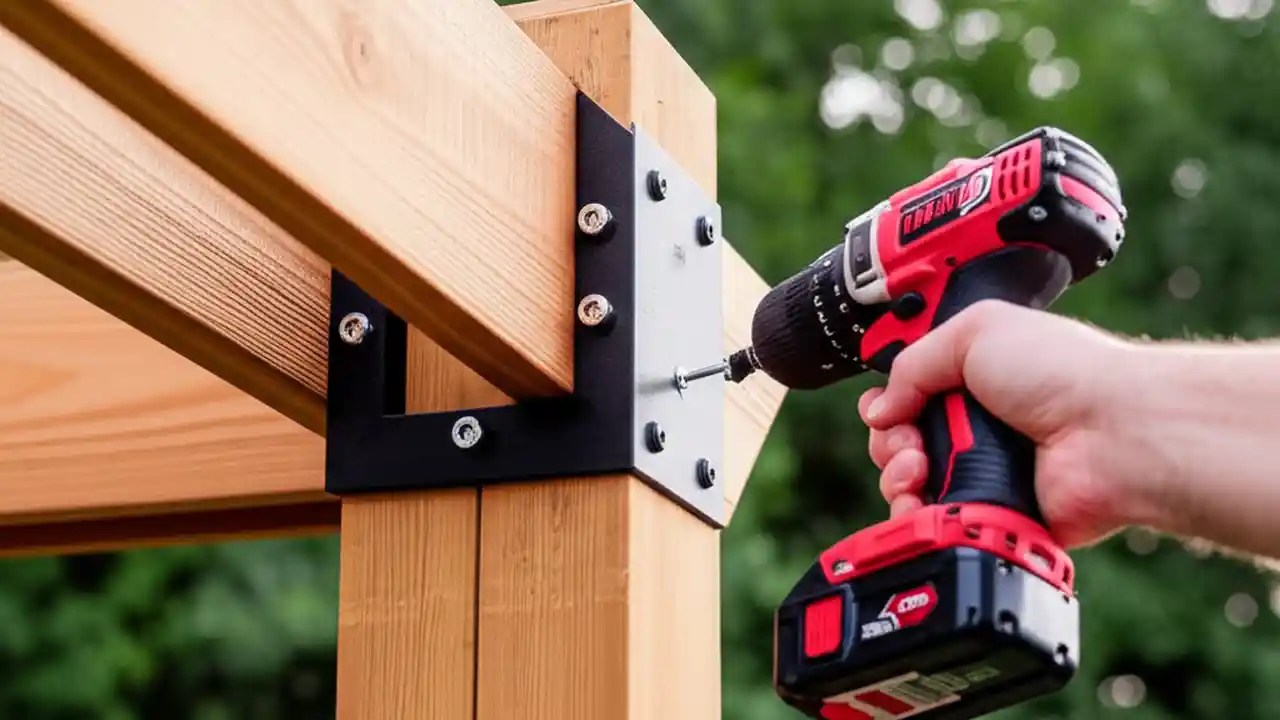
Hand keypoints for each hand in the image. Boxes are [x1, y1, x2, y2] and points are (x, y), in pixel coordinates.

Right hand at [857, 300, 1136, 547]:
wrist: (1111, 433)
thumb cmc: (1063, 372)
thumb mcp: (975, 331)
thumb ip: (912, 362)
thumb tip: (879, 407)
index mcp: (973, 380)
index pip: (906, 398)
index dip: (887, 407)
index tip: (885, 411)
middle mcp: (978, 428)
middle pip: (899, 446)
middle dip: (890, 444)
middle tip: (910, 443)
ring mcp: (984, 474)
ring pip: (910, 489)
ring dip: (899, 479)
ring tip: (919, 471)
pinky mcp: (992, 514)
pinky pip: (937, 525)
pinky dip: (921, 518)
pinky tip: (924, 505)